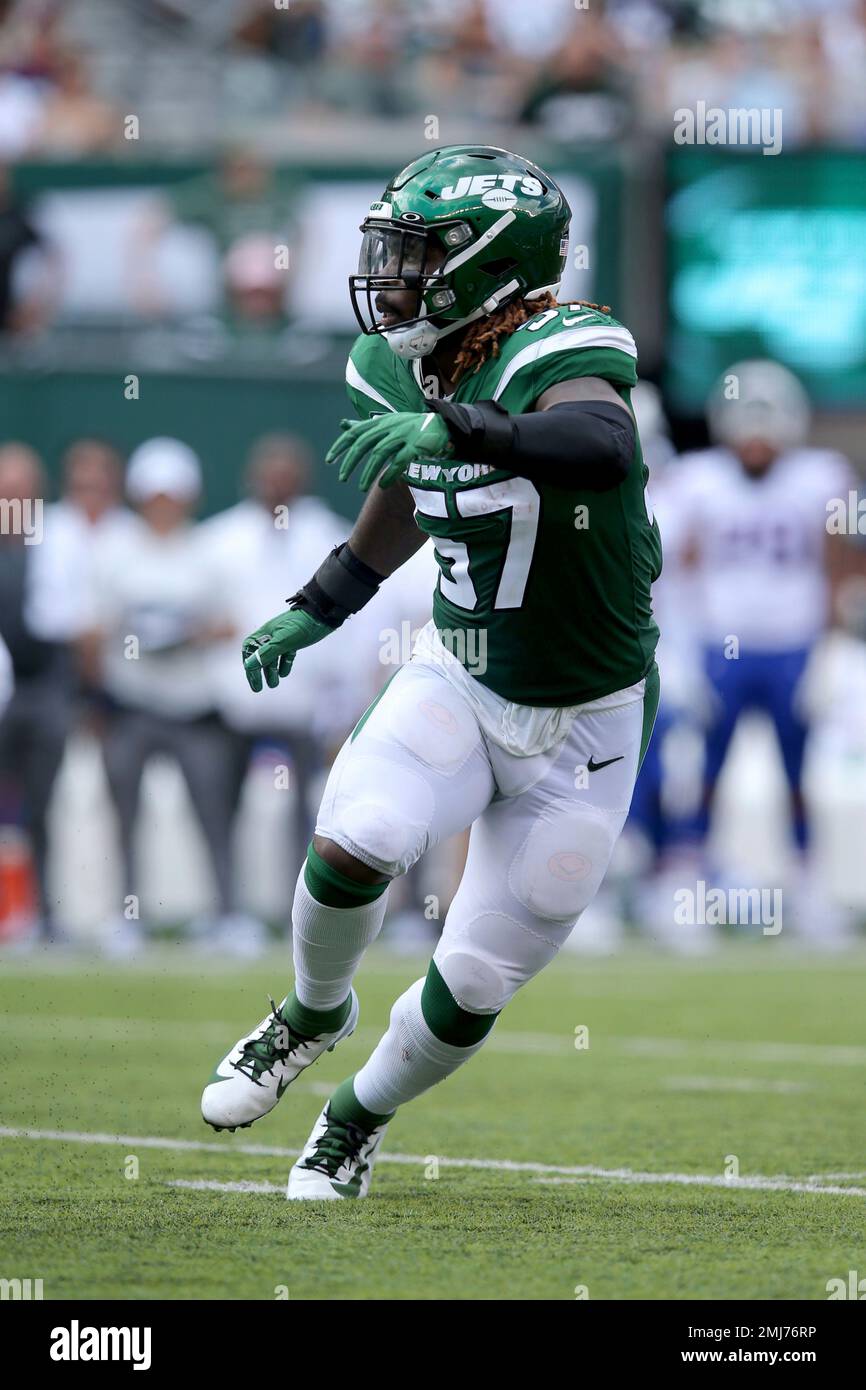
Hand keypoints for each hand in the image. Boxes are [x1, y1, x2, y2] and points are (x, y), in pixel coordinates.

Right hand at [241, 608, 331, 691]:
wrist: (321, 615)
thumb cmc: (300, 625)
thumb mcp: (282, 641)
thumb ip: (266, 653)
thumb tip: (249, 666)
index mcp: (265, 634)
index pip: (250, 650)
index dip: (249, 665)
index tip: (252, 678)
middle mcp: (272, 636)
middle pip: (260, 656)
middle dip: (258, 673)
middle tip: (258, 689)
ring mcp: (283, 638)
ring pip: (273, 657)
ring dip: (271, 672)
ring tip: (274, 685)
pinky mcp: (294, 641)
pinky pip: (285, 654)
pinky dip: (284, 664)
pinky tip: (284, 674)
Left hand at [325, 412, 451, 490]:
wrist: (442, 425)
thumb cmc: (410, 426)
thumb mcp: (385, 423)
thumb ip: (364, 427)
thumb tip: (342, 425)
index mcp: (380, 422)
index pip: (355, 432)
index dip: (341, 445)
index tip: (329, 460)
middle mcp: (390, 426)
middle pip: (364, 444)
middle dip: (351, 462)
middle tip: (342, 478)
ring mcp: (403, 435)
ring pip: (380, 454)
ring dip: (368, 472)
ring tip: (360, 487)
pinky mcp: (417, 446)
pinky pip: (400, 461)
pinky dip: (390, 474)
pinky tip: (382, 485)